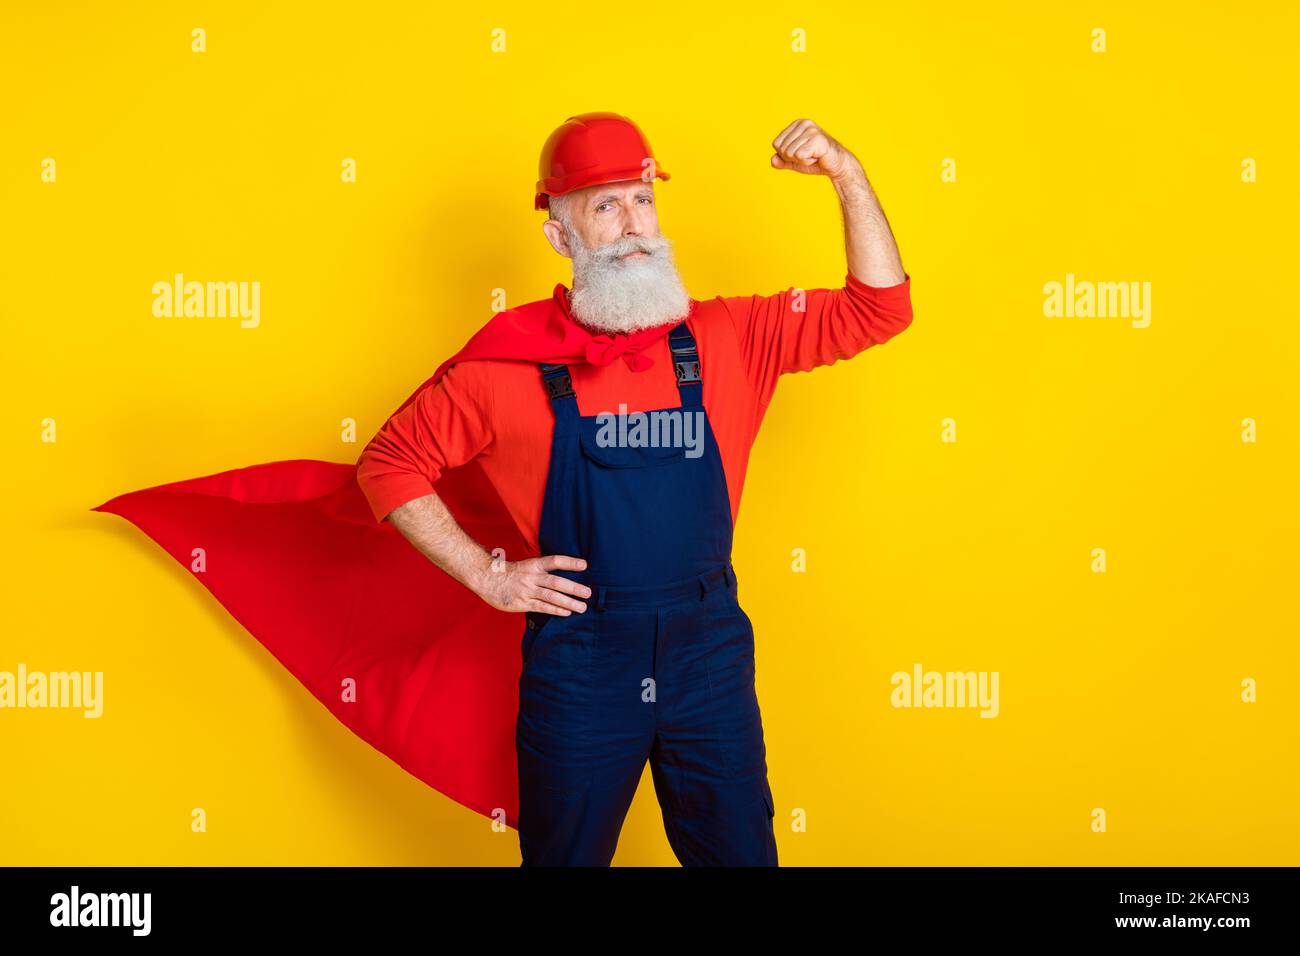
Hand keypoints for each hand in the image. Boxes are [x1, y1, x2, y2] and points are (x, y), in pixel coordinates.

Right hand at [474, 553, 591, 614]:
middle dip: (574, 588)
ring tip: (582, 607)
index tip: (584, 565)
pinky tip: (567, 613)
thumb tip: (563, 575)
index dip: (570, 562)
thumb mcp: (526, 566)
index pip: (554, 561)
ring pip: (551, 596)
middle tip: (588, 593)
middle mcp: (532, 577)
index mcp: (534, 565)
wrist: (487, 579)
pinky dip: (556, 610)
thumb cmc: (510, 573)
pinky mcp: (523, 603)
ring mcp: (527, 591)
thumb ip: (542, 570)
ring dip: (568, 602)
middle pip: (556, 582)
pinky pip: (542, 607)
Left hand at [770, 119, 860, 180]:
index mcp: (796, 124)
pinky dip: (807, 162)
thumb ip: (782, 160)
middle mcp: (803, 123)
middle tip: (809, 155)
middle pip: (782, 149)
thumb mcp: (794, 161)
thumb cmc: (816, 161)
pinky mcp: (817, 138)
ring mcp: (811, 130)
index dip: (786, 155)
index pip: (776, 144)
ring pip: (790, 153)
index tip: (801, 153)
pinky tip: (817, 157)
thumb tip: (772, 159)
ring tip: (814, 155)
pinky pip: (799, 156)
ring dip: (802, 160)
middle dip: (793, 158)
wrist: (836, 165)